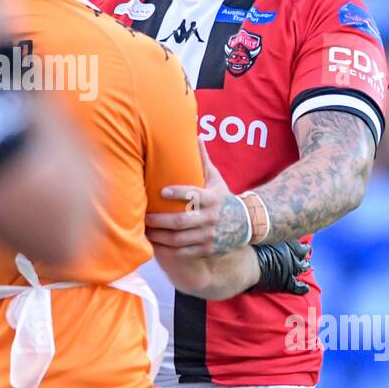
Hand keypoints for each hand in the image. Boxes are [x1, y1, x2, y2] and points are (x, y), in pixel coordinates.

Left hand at [147, 142, 252, 256]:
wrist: (245, 224)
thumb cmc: (222, 197)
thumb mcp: (216, 178)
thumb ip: (203, 160)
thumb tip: (195, 134)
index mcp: (212, 198)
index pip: (194, 195)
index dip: (178, 193)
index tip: (161, 191)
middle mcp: (211, 218)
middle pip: (180, 222)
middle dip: (159, 220)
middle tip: (143, 216)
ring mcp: (209, 236)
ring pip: (178, 240)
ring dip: (158, 237)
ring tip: (144, 231)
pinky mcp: (206, 249)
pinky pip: (182, 253)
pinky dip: (166, 250)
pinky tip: (154, 244)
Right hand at [251, 241, 311, 294]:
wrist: (250, 264)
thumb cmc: (252, 249)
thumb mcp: (263, 238)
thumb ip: (269, 238)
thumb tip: (265, 233)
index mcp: (288, 244)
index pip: (299, 244)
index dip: (302, 245)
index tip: (302, 243)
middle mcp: (292, 256)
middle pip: (303, 254)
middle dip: (303, 254)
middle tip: (305, 253)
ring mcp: (291, 269)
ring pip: (303, 268)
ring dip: (304, 267)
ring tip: (307, 265)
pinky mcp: (287, 282)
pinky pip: (298, 287)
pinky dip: (302, 288)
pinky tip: (306, 288)